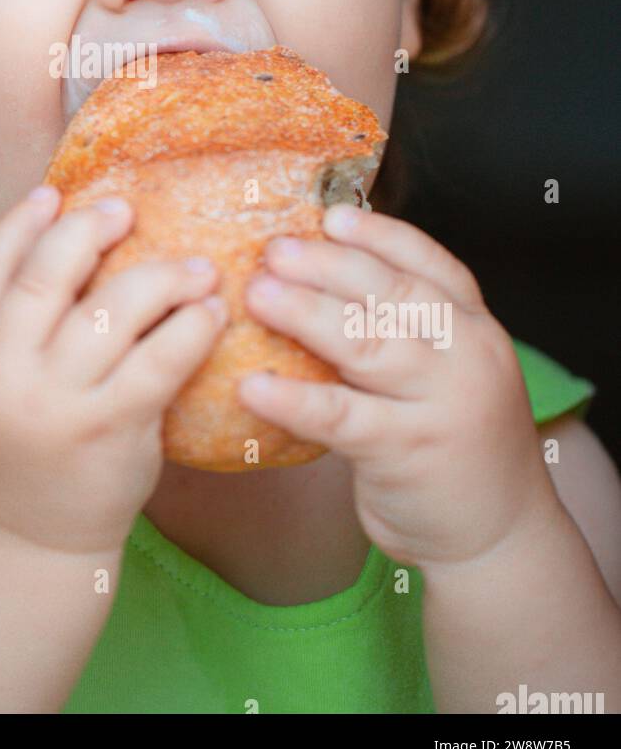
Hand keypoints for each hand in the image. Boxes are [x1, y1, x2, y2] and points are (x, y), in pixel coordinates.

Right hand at [0, 186, 226, 555]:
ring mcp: (54, 402)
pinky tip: (209, 313)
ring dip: (160, 275)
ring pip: (111, 310)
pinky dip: (189, 329)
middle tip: (125, 210)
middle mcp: (0, 373)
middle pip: (47, 276)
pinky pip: (158, 362)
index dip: (19, 224)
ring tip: (194, 266)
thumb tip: (50, 248)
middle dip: (88, 231)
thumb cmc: (5, 455)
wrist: (19, 545)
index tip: (52, 194)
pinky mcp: (108, 429)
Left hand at [237, 205, 557, 570]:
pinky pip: (341, 417)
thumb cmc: (450, 441)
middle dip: (327, 265)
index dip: (378, 235)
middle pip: (391, 294)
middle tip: (273, 250)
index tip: (329, 214)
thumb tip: (316, 273)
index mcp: (472, 327)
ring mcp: (440, 404)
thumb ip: (402, 327)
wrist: (496, 534)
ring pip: (366, 344)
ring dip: (305, 313)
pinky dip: (294, 400)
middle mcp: (465, 356)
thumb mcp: (446, 371)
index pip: (428, 263)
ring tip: (256, 294)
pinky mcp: (407, 452)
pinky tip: (253, 386)